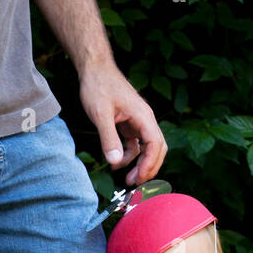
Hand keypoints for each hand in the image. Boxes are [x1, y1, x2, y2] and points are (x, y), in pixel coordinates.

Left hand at [78, 61, 166, 186]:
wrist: (94, 68)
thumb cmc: (98, 86)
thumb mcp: (101, 113)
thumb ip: (108, 138)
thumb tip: (114, 162)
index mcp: (143, 115)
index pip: (155, 144)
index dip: (150, 163)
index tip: (139, 177)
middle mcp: (145, 119)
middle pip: (157, 148)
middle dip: (149, 167)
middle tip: (136, 183)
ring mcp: (138, 121)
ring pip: (147, 147)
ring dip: (140, 164)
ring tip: (128, 179)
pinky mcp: (129, 122)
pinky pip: (135, 143)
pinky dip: (129, 155)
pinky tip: (117, 162)